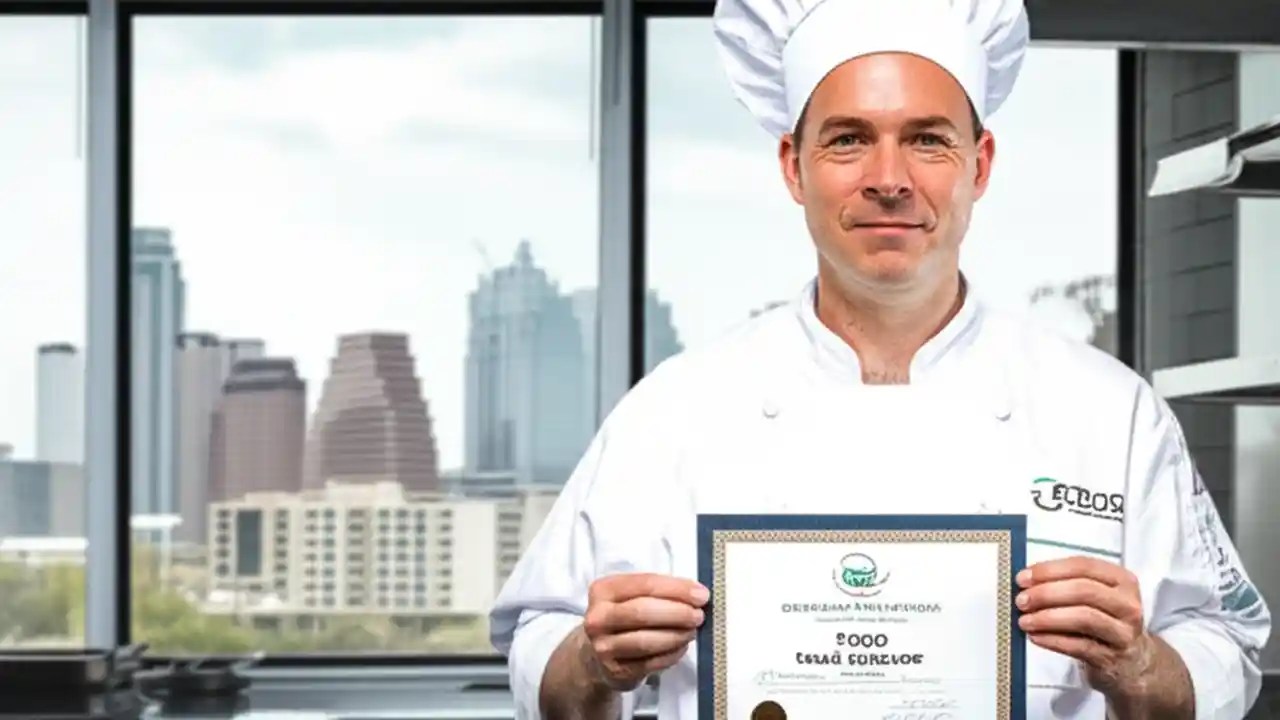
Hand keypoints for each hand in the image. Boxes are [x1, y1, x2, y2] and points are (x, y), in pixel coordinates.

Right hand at [581, 573, 708, 691]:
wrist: (599, 652)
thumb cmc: (623, 617)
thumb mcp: (631, 595)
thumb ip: (659, 591)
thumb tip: (696, 594)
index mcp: (603, 590)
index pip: (645, 584)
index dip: (677, 589)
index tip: (700, 594)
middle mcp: (598, 618)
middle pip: (642, 612)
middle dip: (677, 613)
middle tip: (698, 615)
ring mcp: (604, 646)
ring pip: (646, 641)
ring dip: (676, 635)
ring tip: (692, 631)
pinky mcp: (616, 670)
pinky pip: (650, 663)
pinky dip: (671, 654)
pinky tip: (681, 647)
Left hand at [1016, 557, 1156, 699]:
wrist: (1131, 661)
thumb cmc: (1104, 620)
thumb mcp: (1096, 596)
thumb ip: (1066, 583)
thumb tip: (1025, 581)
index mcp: (1122, 580)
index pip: (1083, 566)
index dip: (1050, 570)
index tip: (1023, 578)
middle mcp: (1127, 604)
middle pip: (1084, 591)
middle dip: (1046, 593)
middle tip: (1021, 600)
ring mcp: (1123, 632)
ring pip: (1083, 618)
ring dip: (1047, 618)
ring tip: (1024, 620)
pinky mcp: (1112, 657)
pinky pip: (1079, 646)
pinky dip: (1052, 640)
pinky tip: (1035, 637)